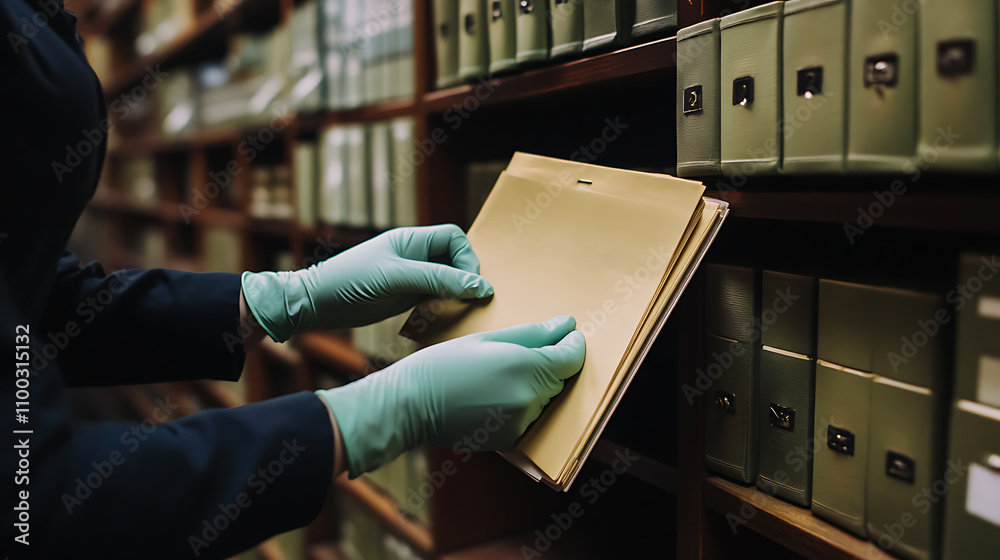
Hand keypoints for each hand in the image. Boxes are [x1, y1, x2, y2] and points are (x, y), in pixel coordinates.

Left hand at [241, 224, 492, 342]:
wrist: (316, 304)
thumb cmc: (350, 281)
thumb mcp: (396, 278)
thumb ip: (438, 279)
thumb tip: (479, 285)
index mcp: (412, 240)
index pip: (455, 238)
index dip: (467, 257)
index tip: (469, 283)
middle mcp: (415, 256)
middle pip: (455, 259)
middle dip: (466, 277)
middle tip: (470, 299)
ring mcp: (411, 277)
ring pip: (447, 280)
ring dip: (457, 294)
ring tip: (460, 310)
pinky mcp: (405, 297)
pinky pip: (434, 298)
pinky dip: (444, 307)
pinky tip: (442, 318)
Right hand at [316, 315, 585, 476]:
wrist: (413, 404)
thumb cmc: (445, 364)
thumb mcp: (488, 339)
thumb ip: (532, 334)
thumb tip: (566, 325)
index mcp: (525, 369)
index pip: (570, 359)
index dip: (573, 344)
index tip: (569, 334)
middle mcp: (529, 399)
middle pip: (560, 379)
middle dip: (552, 363)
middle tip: (526, 350)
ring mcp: (521, 422)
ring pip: (546, 399)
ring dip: (537, 385)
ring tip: (503, 373)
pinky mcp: (512, 439)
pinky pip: (531, 417)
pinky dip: (523, 404)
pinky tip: (496, 393)